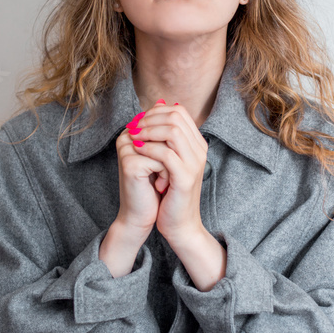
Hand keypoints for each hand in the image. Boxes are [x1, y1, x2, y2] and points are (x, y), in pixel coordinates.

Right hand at [99, 105, 169, 275]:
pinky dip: (166, 174)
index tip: (176, 159)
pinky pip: (160, 159)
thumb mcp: (167, 154)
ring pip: (165, 144)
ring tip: (166, 180)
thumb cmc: (157, 185)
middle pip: (166, 129)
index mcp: (134, 131)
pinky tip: (159, 187)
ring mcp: (126, 148)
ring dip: (173, 165)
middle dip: (177, 151)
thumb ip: (170, 130)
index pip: (164, 118)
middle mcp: (127, 136)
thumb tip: (175, 102)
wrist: (145, 215)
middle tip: (172, 172)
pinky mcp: (129, 163)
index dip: (178, 138)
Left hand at [127, 100, 209, 244]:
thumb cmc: (170, 193)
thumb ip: (164, 139)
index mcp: (197, 144)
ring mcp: (194, 163)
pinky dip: (149, 149)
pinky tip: (137, 152)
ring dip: (148, 131)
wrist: (179, 224)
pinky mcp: (185, 178)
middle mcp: (200, 151)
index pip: (179, 112)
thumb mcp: (167, 162)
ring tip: (134, 137)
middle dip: (150, 118)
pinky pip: (166, 154)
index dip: (156, 111)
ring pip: (173, 131)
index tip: (139, 120)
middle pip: (176, 117)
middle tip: (133, 127)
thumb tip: (156, 108)